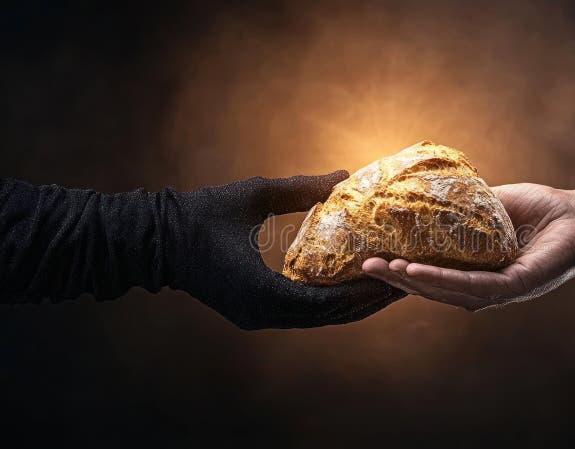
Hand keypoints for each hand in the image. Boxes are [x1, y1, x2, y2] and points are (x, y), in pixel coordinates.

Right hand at [165, 171, 405, 328]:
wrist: (152, 240)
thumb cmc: (198, 215)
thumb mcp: (252, 196)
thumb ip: (299, 188)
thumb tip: (343, 175)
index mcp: (262, 293)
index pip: (328, 302)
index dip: (365, 291)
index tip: (397, 276)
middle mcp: (264, 314)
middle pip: (331, 316)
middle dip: (369, 301)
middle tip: (406, 282)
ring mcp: (258, 316)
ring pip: (319, 318)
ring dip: (353, 303)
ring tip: (388, 285)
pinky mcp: (256, 311)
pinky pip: (304, 311)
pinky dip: (331, 300)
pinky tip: (352, 284)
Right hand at [362, 183, 574, 310]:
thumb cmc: (539, 212)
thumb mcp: (489, 206)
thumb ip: (459, 208)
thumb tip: (421, 192)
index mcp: (474, 271)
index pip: (430, 273)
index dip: (400, 268)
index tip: (370, 258)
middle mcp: (483, 287)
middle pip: (431, 287)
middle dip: (396, 277)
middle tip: (365, 265)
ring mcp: (498, 290)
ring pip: (445, 290)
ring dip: (410, 280)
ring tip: (383, 267)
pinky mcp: (513, 286)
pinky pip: (471, 284)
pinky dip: (440, 278)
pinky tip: (416, 271)